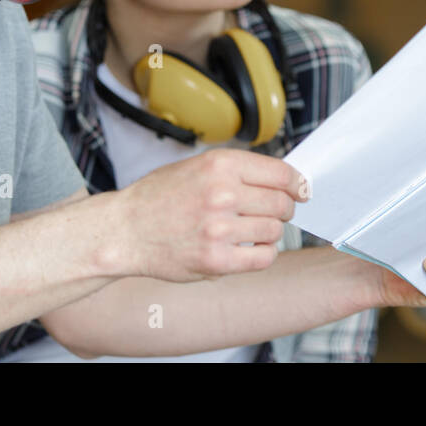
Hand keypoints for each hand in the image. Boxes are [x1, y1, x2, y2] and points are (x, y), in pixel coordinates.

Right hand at [110, 150, 305, 282]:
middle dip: (284, 208)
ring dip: (270, 231)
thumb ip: (237, 171)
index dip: (296, 183)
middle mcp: (221, 194)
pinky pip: (263, 257)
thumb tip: (282, 179)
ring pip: (275, 230)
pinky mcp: (216, 260)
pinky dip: (264, 253)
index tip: (300, 190)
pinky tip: (251, 247)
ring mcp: (219, 229)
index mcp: (219, 165)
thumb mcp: (197, 166)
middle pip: (281, 203)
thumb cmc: (159, 198)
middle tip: (275, 212)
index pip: (281, 173)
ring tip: (252, 230)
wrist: (124, 230)